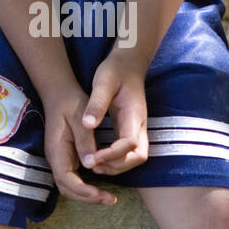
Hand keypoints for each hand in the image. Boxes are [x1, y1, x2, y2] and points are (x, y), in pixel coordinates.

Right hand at [42, 86, 118, 205]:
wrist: (59, 93)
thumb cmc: (70, 103)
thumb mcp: (80, 119)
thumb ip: (85, 142)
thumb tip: (91, 164)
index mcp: (57, 150)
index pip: (67, 180)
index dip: (84, 191)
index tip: (102, 194)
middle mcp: (56, 159)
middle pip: (68, 189)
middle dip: (88, 198)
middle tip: (110, 200)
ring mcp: (60, 159)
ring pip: (70, 187)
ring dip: (87, 195)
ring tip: (108, 197)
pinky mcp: (67, 157)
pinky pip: (74, 179)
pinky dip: (86, 187)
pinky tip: (101, 186)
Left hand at [79, 53, 148, 175]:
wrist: (129, 63)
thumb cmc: (116, 70)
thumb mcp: (103, 82)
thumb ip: (96, 103)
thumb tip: (87, 125)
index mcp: (133, 114)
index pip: (130, 143)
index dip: (113, 154)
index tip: (93, 158)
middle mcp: (140, 124)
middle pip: (138, 156)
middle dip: (118, 165)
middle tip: (95, 165)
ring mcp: (138, 128)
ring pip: (136, 157)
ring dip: (117, 166)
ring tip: (94, 165)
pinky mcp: (132, 129)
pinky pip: (129, 152)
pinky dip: (117, 160)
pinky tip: (98, 158)